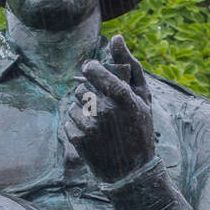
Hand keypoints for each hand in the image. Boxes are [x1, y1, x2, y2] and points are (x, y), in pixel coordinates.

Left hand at [65, 34, 154, 181]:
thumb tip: (116, 37)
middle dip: (87, 93)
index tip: (92, 72)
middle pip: (81, 88)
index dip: (90, 69)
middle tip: (101, 107)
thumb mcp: (142, 97)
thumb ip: (130, 66)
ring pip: (72, 104)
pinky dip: (76, 126)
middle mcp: (106, 111)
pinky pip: (67, 121)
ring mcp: (91, 127)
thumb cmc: (139, 129)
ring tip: (98, 123)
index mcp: (123, 98)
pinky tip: (91, 135)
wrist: (132, 172)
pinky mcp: (79, 141)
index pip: (94, 70)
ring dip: (81, 110)